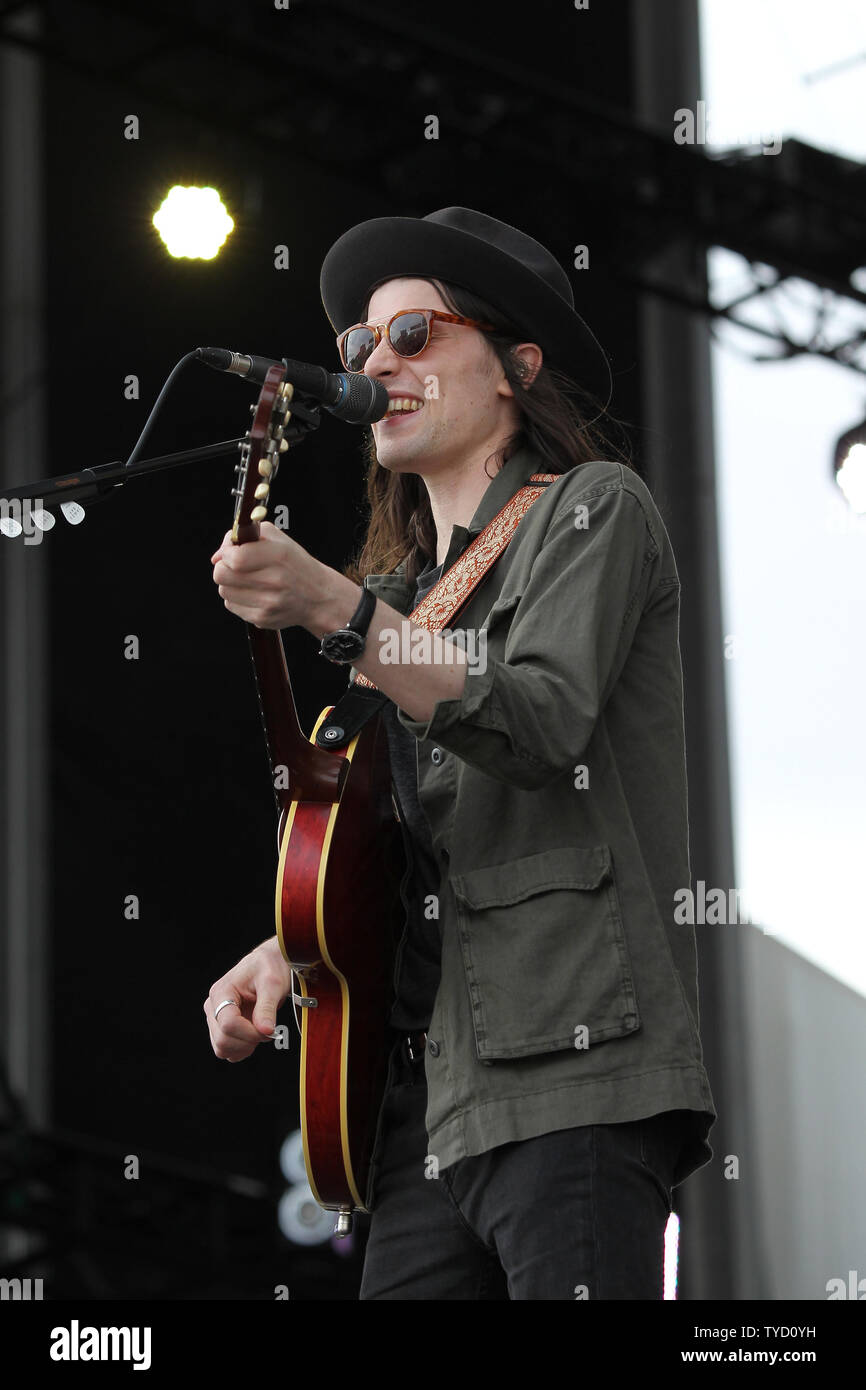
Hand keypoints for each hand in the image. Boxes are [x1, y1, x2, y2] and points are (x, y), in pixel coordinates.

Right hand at [204, 936, 292, 1061]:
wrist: (269, 964)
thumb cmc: (269, 968)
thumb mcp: (272, 984)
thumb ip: (267, 1008)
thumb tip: (266, 1031)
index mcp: (221, 992)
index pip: (228, 1024)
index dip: (250, 1033)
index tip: (269, 1030)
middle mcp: (213, 1006)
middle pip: (223, 1040)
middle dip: (249, 1041)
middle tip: (268, 1031)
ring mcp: (215, 1018)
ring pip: (222, 1049)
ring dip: (244, 1047)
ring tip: (260, 1032)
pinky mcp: (221, 1027)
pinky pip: (226, 1050)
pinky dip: (241, 1049)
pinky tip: (254, 1037)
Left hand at [210, 520, 328, 630]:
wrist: (317, 597)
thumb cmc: (294, 564)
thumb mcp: (277, 539)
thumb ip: (245, 536)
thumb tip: (217, 555)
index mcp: (278, 555)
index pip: (235, 558)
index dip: (226, 553)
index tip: (230, 552)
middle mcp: (274, 580)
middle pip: (222, 575)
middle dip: (223, 568)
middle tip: (234, 566)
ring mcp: (268, 603)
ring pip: (224, 591)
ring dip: (230, 583)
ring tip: (247, 580)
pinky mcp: (262, 619)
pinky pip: (232, 605)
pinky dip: (237, 598)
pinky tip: (253, 593)